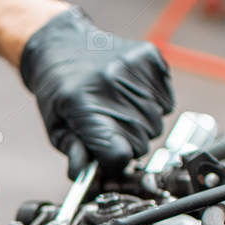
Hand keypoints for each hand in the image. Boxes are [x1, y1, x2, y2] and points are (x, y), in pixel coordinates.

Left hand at [20, 6, 174, 177]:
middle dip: (126, 143)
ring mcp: (134, 69)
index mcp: (84, 104)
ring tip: (118, 108)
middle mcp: (111, 85)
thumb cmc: (58, 89)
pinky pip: (167, 102)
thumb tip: (86, 179)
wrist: (63, 45)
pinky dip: (154, 105)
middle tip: (109, 128)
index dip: (113, 162)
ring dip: (140, 124)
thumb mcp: (56, 127)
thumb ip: (74, 154)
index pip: (118, 154)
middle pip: (141, 142)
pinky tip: (131, 94)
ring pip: (157, 124)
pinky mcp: (151, 58)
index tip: (106, 157)